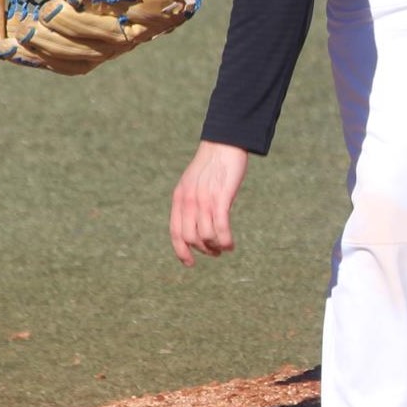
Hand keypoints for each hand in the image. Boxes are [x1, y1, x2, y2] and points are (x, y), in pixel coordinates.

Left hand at [169, 140, 248, 265]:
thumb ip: (192, 201)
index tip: (189, 263)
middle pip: (191, 238)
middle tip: (214, 253)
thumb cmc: (212, 163)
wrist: (225, 143)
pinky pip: (220, 229)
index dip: (181, 251)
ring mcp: (204, 201)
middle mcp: (188, 202)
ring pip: (206, 236)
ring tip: (225, 248)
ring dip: (215, 247)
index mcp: (179, 198)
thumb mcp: (193, 182)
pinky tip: (231, 244)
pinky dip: (225, 241)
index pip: (175, 233)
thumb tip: (197, 222)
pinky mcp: (220, 199)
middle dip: (203, 250)